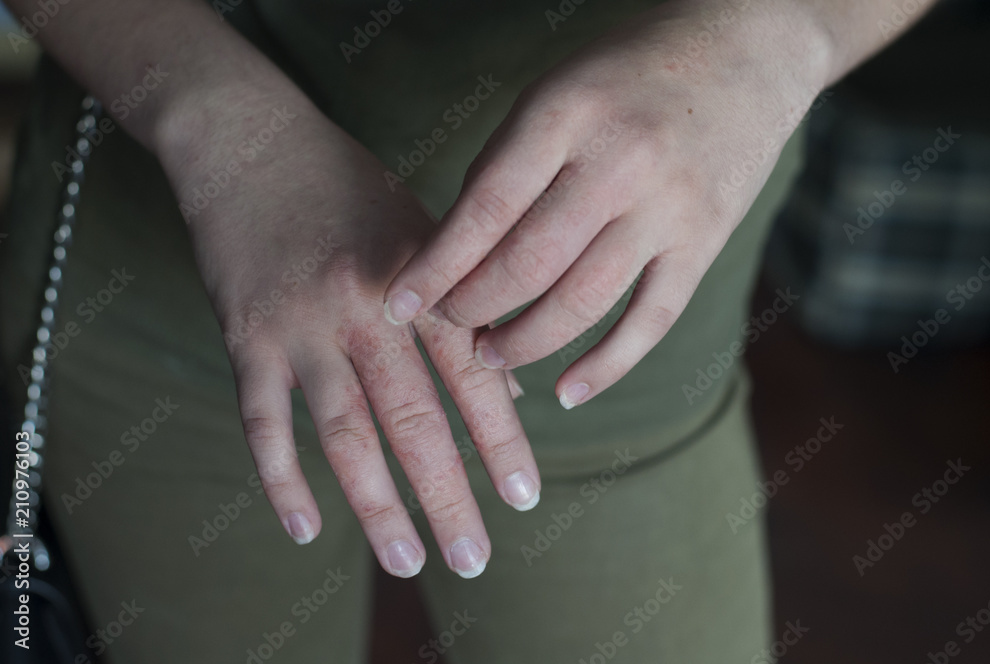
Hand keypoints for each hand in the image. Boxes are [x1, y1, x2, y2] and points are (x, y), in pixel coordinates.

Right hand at [158, 83, 539, 578]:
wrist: (249, 140)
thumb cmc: (349, 187)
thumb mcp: (423, 229)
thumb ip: (464, 306)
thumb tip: (509, 388)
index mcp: (421, 278)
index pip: (472, 373)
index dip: (501, 441)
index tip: (525, 498)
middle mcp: (365, 307)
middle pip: (413, 418)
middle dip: (448, 495)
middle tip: (474, 559)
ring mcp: (301, 326)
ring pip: (344, 432)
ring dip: (377, 504)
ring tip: (406, 561)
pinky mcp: (246, 337)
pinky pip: (262, 423)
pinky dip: (281, 480)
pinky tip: (306, 531)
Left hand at [382, 0, 830, 407]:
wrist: (744, 49)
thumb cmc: (627, 72)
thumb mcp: (554, 92)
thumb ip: (504, 168)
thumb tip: (451, 255)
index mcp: (566, 114)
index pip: (485, 210)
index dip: (435, 267)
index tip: (398, 304)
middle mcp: (620, 162)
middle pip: (529, 264)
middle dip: (473, 308)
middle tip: (450, 324)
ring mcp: (669, 206)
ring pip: (583, 302)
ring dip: (526, 343)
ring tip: (491, 355)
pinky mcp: (705, 241)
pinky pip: (652, 321)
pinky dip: (606, 367)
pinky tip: (567, 393)